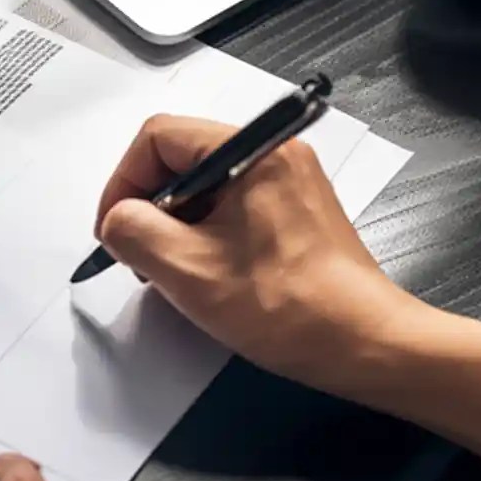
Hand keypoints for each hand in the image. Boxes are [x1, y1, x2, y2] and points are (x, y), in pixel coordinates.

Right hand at [95, 114, 428, 393]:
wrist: (364, 343)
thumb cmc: (286, 307)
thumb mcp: (187, 270)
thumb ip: (133, 231)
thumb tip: (118, 220)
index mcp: (253, 151)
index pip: (159, 137)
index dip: (124, 183)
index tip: (115, 230)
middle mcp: (275, 152)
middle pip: (183, 158)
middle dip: (150, 206)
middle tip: (142, 257)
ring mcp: (289, 182)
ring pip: (206, 186)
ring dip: (177, 226)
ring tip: (177, 273)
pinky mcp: (296, 211)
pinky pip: (233, 207)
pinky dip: (207, 235)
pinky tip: (208, 276)